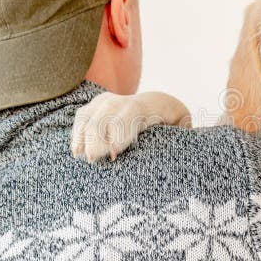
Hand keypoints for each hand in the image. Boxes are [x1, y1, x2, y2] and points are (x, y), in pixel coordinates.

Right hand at [70, 91, 190, 161]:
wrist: (157, 104)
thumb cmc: (171, 121)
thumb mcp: (182, 122)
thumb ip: (182, 129)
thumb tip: (183, 138)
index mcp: (143, 106)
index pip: (128, 117)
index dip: (120, 135)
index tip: (115, 155)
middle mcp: (122, 101)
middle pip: (103, 118)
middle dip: (96, 139)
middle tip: (94, 160)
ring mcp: (106, 102)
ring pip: (88, 117)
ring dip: (82, 137)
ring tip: (82, 157)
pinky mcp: (95, 106)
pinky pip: (81, 118)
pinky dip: (76, 133)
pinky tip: (76, 150)